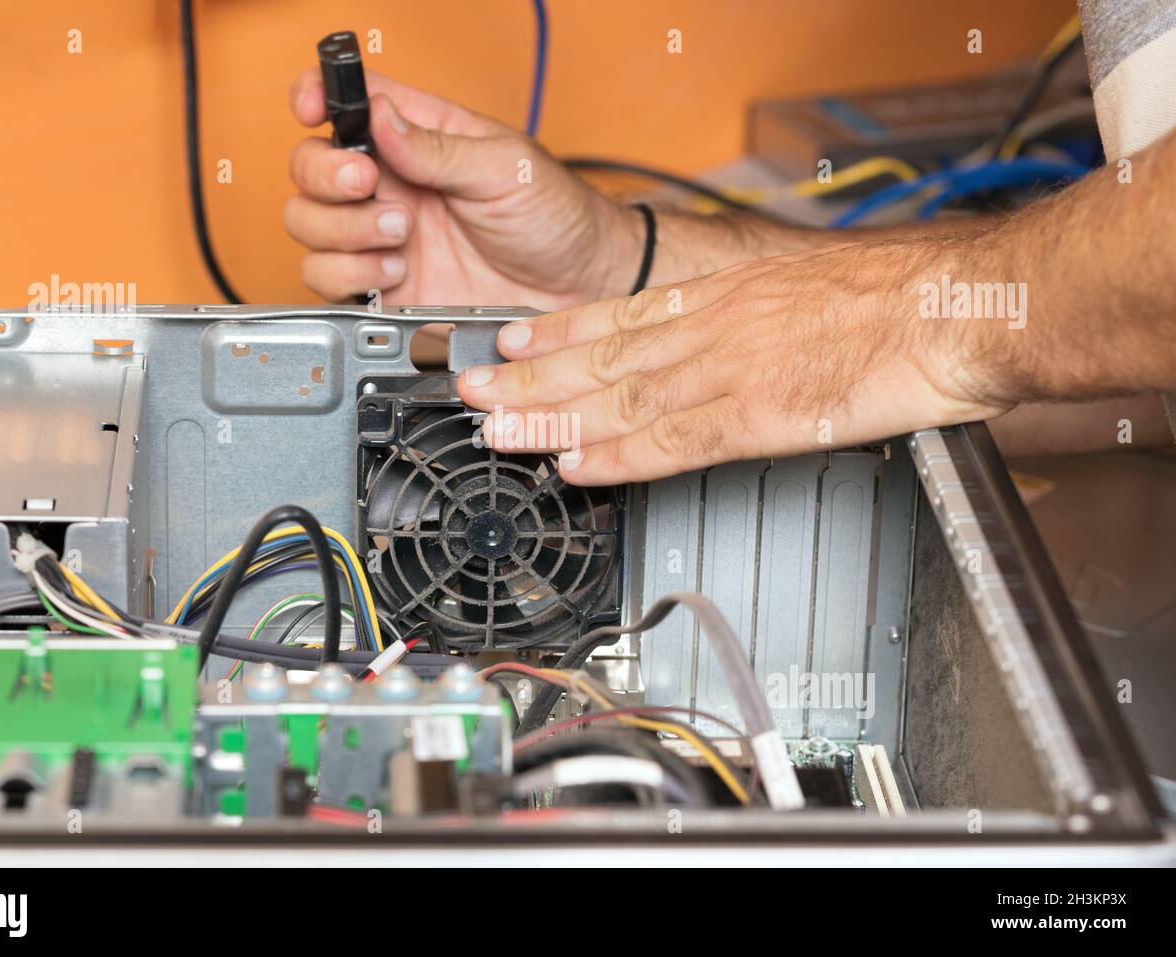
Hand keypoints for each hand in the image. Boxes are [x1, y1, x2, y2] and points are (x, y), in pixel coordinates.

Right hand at [286, 71, 642, 306]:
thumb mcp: (503, 167)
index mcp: (415, 137)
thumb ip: (436, 148)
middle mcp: (390, 183)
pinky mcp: (384, 287)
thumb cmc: (553, 216)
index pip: (347, 100)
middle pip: (309, 166)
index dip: (315, 96)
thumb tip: (381, 119)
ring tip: (400, 237)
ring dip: (343, 231)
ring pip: (308, 225)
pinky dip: (351, 277)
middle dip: (328, 176)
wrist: (575, 287)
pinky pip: (329, 280)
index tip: (311, 109)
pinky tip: (397, 273)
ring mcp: (381, 236)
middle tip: (372, 187)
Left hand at [457, 242, 1014, 483]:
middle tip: (472, 395)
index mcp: (726, 297)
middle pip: (603, 357)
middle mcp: (714, 329)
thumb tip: (726, 342)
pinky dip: (619, 458)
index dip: (558, 332)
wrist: (954, 308)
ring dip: (554, 418)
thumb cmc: (897, 299)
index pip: (621, 314)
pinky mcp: (760, 416)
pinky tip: (578, 468)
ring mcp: (731, 372)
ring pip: (622, 399)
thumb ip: (751, 318)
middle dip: (531, 378)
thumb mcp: (806, 289)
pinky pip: (673, 443)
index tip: (510, 343)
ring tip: (498, 433)